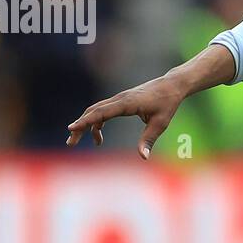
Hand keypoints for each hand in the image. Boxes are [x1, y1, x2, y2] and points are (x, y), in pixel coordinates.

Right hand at [66, 74, 185, 159]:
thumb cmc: (167, 104)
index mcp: (126, 103)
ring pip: (96, 110)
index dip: (85, 121)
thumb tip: (143, 157)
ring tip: (78, 141)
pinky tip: (98, 136)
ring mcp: (119, 99)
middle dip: (80, 126)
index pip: (101, 112)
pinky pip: (103, 111)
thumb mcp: (160, 124)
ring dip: (86, 124)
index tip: (71, 128)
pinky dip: (97, 122)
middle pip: (93, 111)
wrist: (171, 86)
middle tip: (70, 143)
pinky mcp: (121, 101)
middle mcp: (119, 99)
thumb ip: (149, 140)